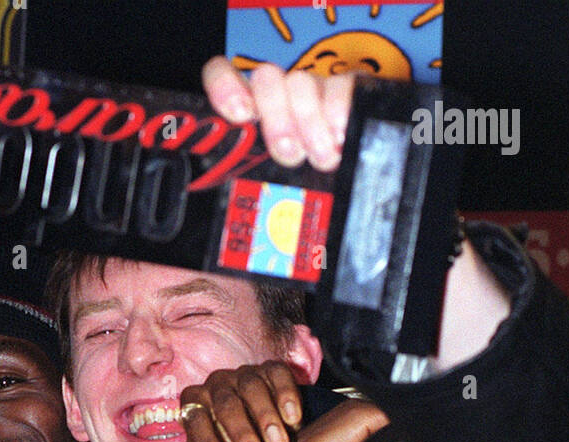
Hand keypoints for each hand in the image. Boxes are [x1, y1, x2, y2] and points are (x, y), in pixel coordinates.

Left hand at [162, 360, 304, 441]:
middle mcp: (217, 384)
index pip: (196, 419)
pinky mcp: (271, 370)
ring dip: (266, 418)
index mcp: (194, 402)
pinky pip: (278, 375)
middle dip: (242, 435)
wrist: (261, 437)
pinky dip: (286, 395)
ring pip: (252, 388)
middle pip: (226, 404)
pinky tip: (294, 419)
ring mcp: (244, 374)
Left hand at [202, 55, 510, 366]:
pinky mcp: (346, 99)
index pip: (226, 77)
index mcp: (248, 122)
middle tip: (290, 154)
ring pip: (303, 82)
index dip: (226, 86)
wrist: (345, 227)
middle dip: (277, 116)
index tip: (239, 116)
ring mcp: (312, 98)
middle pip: (268, 79)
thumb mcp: (263, 212)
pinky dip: (341, 108)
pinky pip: (344, 85)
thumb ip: (244, 204)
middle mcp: (278, 103)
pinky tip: (342, 135)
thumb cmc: (296, 220)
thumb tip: (221, 236)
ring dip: (310, 119)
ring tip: (322, 155)